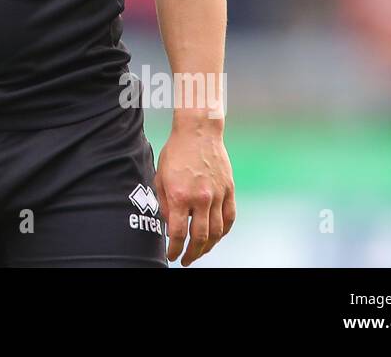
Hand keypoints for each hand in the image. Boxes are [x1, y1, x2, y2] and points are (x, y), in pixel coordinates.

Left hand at [153, 121, 235, 265]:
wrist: (198, 132)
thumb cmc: (176, 152)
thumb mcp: (161, 177)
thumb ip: (165, 203)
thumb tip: (169, 225)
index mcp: (180, 196)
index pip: (178, 233)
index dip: (174, 249)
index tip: (172, 255)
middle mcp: (201, 198)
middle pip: (200, 237)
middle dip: (192, 253)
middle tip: (186, 259)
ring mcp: (217, 195)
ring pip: (217, 232)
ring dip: (209, 247)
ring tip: (201, 252)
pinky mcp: (229, 190)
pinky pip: (229, 218)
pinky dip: (224, 231)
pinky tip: (217, 237)